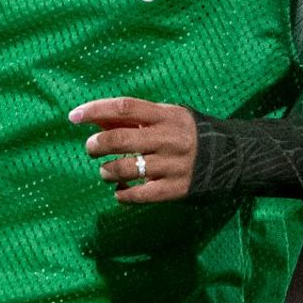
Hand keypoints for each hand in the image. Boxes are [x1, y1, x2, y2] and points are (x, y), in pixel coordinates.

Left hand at [69, 96, 198, 203]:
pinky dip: (122, 194)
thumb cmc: (184, 134)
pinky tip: (120, 191)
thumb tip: (94, 120)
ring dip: (107, 171)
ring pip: (126, 169)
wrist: (228, 157)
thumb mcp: (164, 117)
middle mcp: (169, 138)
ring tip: (106, 172)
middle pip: (120, 139)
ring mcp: (172, 165)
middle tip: (91, 149)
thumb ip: (132, 118)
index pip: (125, 107)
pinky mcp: (175, 189)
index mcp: (165, 116)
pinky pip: (139, 195)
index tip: (74, 116)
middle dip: (96, 145)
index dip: (96, 110)